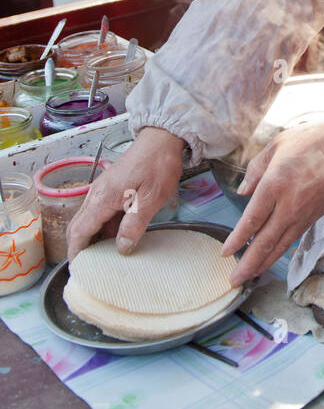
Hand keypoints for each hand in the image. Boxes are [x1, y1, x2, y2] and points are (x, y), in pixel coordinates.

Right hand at [66, 127, 185, 261]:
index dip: (76, 252)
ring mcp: (103, 190)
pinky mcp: (111, 187)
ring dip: (93, 238)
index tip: (79, 270)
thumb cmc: (157, 166)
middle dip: (80, 248)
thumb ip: (134, 225)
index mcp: (101, 199)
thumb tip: (121, 249)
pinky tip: (117, 237)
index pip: (79, 231)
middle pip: (79, 226)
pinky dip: (103, 227)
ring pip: (90, 220)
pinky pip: (101, 212)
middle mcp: (96, 194)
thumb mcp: (150, 199)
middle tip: (90, 269)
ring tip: (104, 259)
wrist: (161, 138)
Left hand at [222, 113, 323, 285]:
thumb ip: (256, 168)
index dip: (238, 239)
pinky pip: (294, 239)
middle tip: (234, 280)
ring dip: (264, 263)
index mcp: (275, 184)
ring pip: (281, 245)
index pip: (252, 220)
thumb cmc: (314, 140)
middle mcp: (289, 205)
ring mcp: (304, 213)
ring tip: (249, 276)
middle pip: (266, 241)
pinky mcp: (315, 216)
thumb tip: (243, 190)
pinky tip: (272, 257)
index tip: (226, 253)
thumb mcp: (277, 144)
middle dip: (248, 264)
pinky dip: (280, 252)